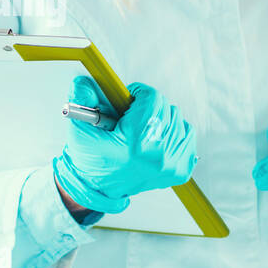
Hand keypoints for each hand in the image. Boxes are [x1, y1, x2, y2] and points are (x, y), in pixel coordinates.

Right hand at [53, 76, 197, 214]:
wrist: (99, 187)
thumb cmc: (91, 157)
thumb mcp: (80, 127)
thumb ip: (81, 98)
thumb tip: (87, 80)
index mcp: (136, 144)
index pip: (152, 98)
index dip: (138, 94)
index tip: (128, 101)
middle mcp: (159, 156)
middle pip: (166, 107)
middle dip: (148, 106)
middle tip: (132, 117)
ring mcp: (173, 165)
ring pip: (178, 118)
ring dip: (160, 118)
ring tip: (141, 130)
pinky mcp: (181, 170)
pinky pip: (187, 134)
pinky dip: (173, 131)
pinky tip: (155, 138)